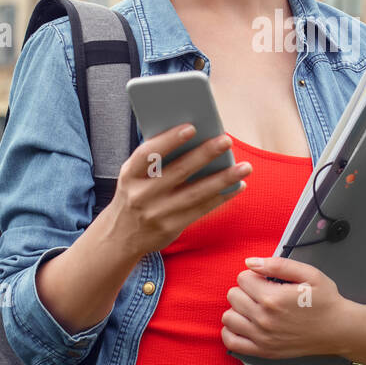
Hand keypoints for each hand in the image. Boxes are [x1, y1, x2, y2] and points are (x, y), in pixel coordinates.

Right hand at [106, 122, 251, 258]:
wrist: (121, 236)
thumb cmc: (135, 193)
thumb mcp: (134, 176)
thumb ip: (156, 159)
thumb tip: (195, 137)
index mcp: (129, 175)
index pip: (148, 154)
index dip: (168, 140)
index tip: (192, 127)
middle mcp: (141, 195)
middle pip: (178, 172)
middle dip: (205, 154)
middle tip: (227, 140)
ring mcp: (157, 213)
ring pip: (195, 193)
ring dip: (223, 179)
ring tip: (245, 167)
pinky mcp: (171, 228)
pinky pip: (201, 210)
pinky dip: (221, 197)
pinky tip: (237, 186)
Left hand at [221, 257, 352, 358]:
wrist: (338, 329)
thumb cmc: (325, 300)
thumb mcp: (309, 274)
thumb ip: (278, 265)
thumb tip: (250, 262)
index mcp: (273, 298)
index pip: (242, 278)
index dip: (255, 275)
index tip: (267, 280)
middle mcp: (263, 319)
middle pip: (233, 296)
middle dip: (245, 290)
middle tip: (263, 293)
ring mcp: (261, 337)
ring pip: (228, 317)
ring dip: (238, 309)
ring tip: (255, 307)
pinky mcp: (263, 351)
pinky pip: (231, 341)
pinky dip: (232, 330)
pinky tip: (245, 323)